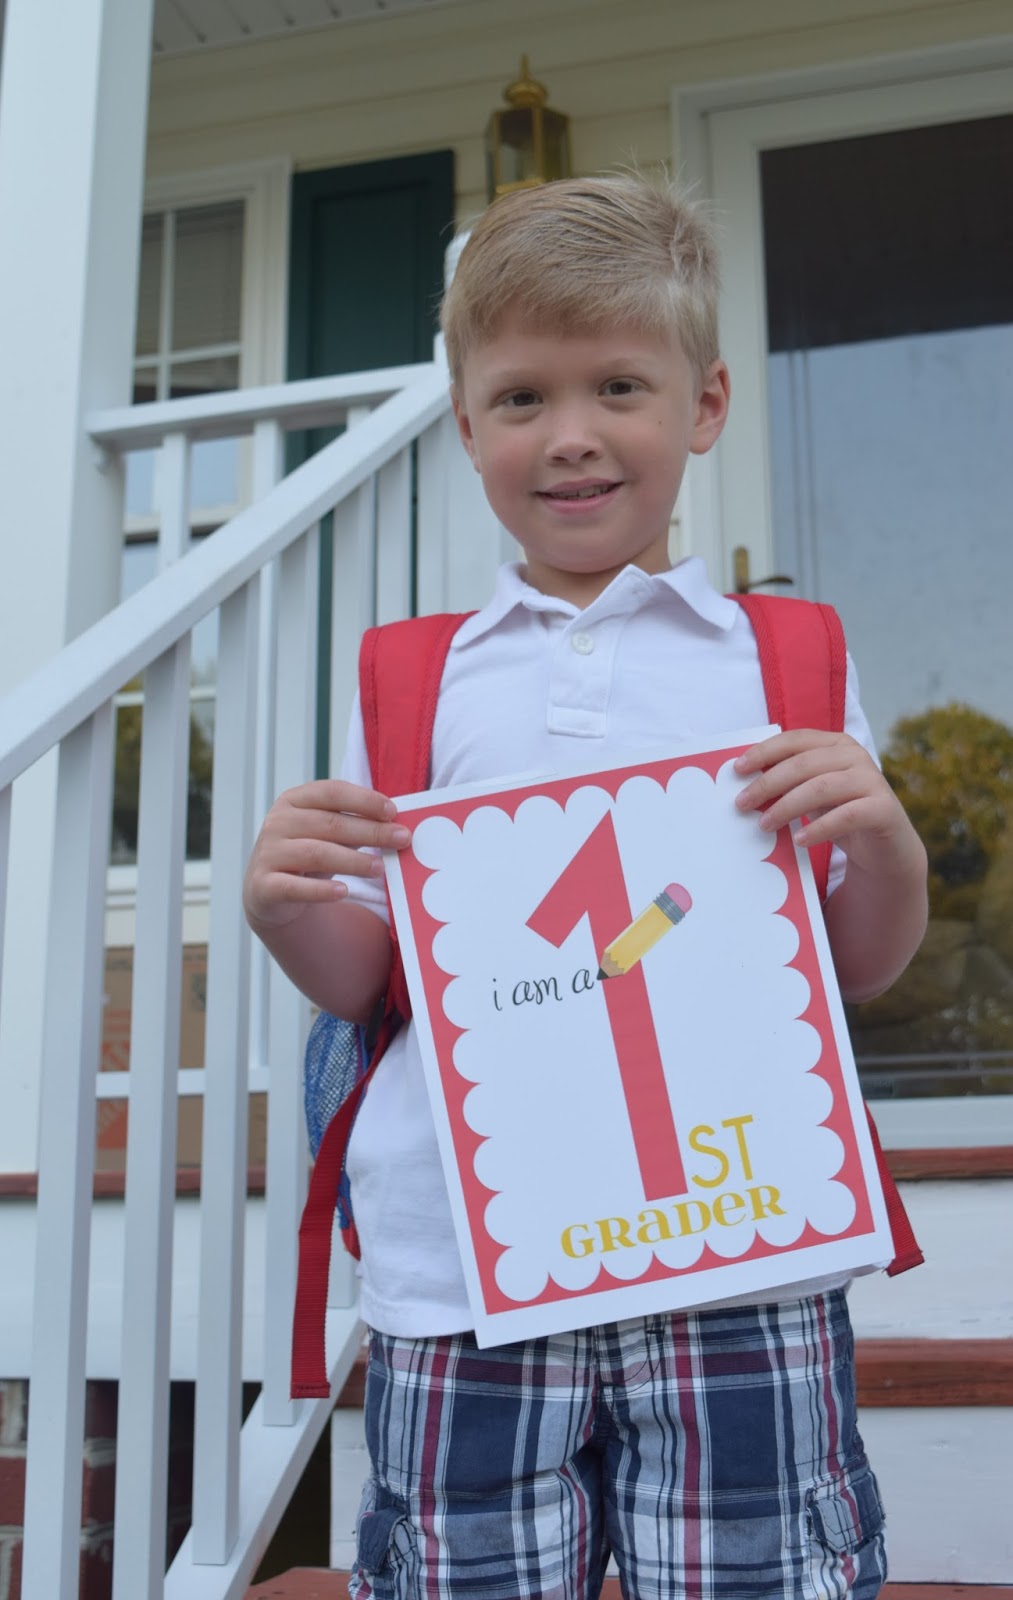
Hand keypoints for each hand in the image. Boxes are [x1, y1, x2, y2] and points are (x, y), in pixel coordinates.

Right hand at [243, 779, 411, 931]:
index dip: (364, 800)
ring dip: (353, 861)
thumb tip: (395, 827)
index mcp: (294, 800)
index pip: (332, 792)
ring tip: (380, 868)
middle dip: (370, 831)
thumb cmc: (308, 854)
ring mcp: (268, 853)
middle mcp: (278, 822)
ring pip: (316, 853)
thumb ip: (355, 826)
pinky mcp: (264, 885)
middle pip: (330, 823)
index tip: (393, 811)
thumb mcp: (329, 835)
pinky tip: (344, 891)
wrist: (270, 891)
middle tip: (401, 839)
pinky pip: (295, 887)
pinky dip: (320, 890)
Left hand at [732, 729, 918, 877]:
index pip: (795, 740)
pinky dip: (819, 828)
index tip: (737, 769)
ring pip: (821, 788)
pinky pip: (846, 816)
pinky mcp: (883, 809)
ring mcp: (872, 780)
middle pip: (804, 764)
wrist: (885, 847)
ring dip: (787, 807)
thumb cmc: (840, 814)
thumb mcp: (812, 794)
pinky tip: (799, 840)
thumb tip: (746, 786)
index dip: (765, 751)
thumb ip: (789, 784)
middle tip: (742, 804)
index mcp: (836, 744)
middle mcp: (856, 756)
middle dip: (768, 783)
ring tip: (765, 825)